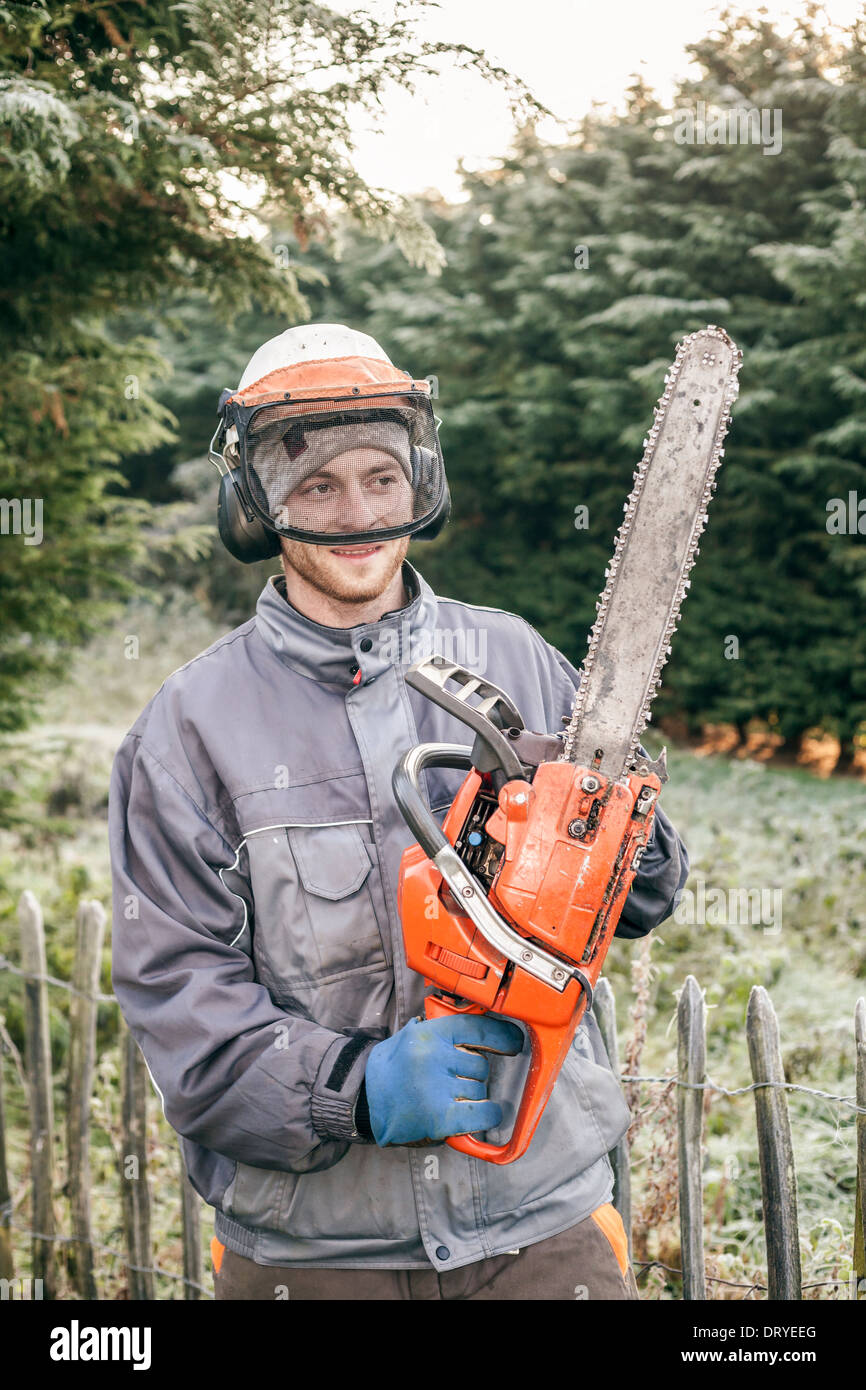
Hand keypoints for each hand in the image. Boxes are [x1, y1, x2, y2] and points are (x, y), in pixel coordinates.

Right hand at [363, 1013, 523, 1146]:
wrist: (364, 1099)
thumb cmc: (391, 1068)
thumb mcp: (412, 1036)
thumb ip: (443, 1033)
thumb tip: (484, 1033)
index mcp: (428, 1033)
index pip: (476, 1027)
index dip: (502, 1035)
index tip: (514, 1041)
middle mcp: (433, 1057)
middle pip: (479, 1064)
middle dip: (475, 1073)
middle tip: (458, 1078)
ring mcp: (436, 1087)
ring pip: (479, 1088)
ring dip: (474, 1094)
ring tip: (452, 1096)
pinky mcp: (438, 1116)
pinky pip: (480, 1113)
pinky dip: (488, 1115)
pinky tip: (489, 1113)